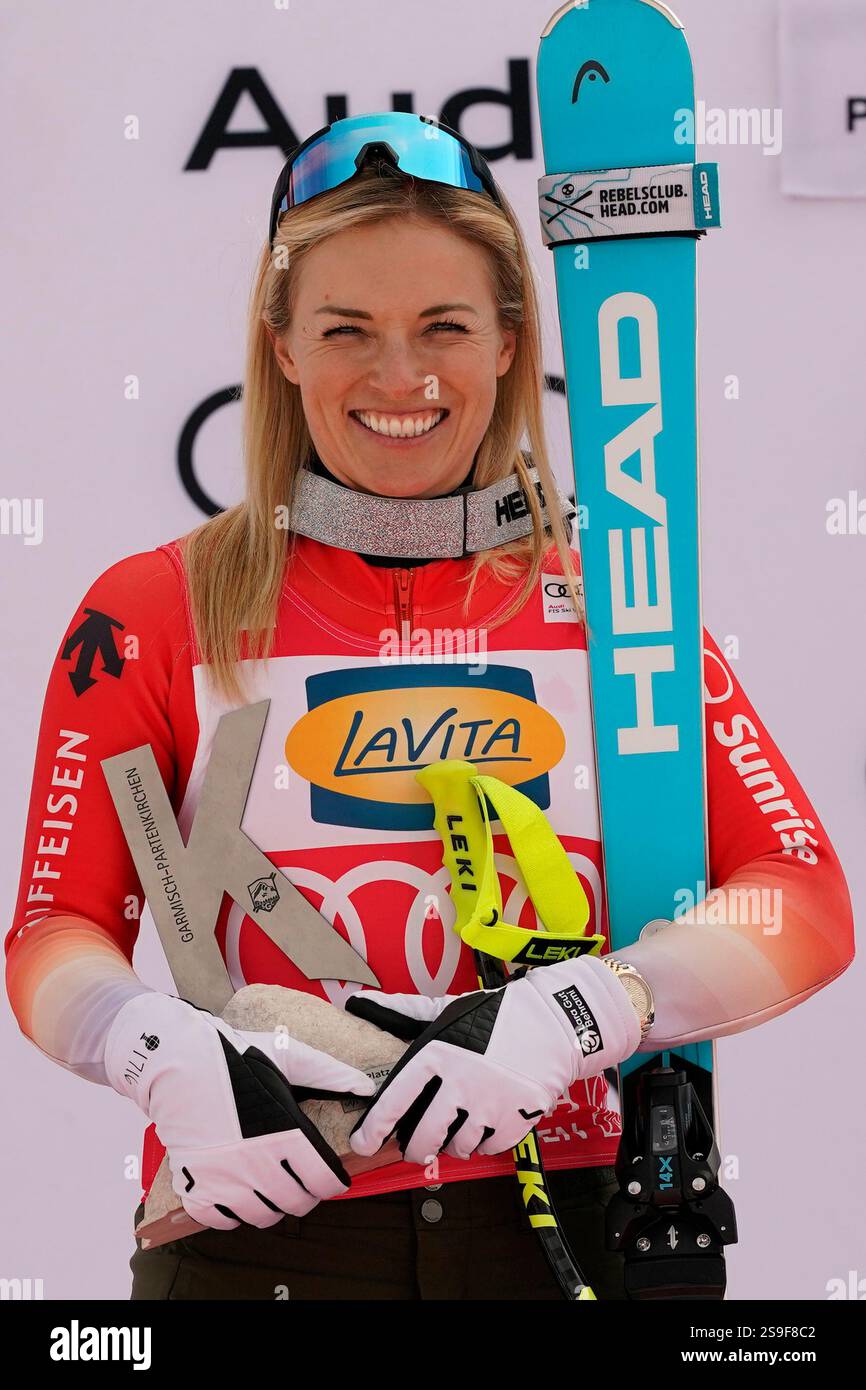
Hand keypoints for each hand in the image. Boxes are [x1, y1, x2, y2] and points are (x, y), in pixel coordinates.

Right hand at [104, 992, 374, 1229]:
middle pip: (296, 1204)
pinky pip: (224, 1222)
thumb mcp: (288, 1057)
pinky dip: (233, 1212)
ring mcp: (225, 1181)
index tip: (331, 1175)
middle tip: (300, 1178)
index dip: (333, 1182)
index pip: (324, 1182)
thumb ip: (329, 1073)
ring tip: (270, 1184)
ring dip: (272, 1205)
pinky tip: (236, 1190)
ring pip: (263, 1217)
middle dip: (305, 1193)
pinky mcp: (196, 1189)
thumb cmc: (235, 1060)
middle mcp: (256, 1164)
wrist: (176, 1065)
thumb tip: (367, 1087)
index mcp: (284, 1133)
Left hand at [345, 955, 638, 1165]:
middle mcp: (461, 1082)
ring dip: (452, 1142)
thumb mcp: (449, 1010)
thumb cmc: (497, 1017)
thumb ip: (405, 1012)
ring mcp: (489, 1105)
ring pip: (456, 1147)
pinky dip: (482, 1141)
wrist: (555, 1024)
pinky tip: (485, 1121)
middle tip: (417, 1147)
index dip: (376, 1127)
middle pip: (424, 1137)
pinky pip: (486, 1148)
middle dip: (415, 1148)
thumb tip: (361, 1002)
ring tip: (459, 1123)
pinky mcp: (515, 1122)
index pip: (397, 1099)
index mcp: (438, 1053)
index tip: (363, 1143)